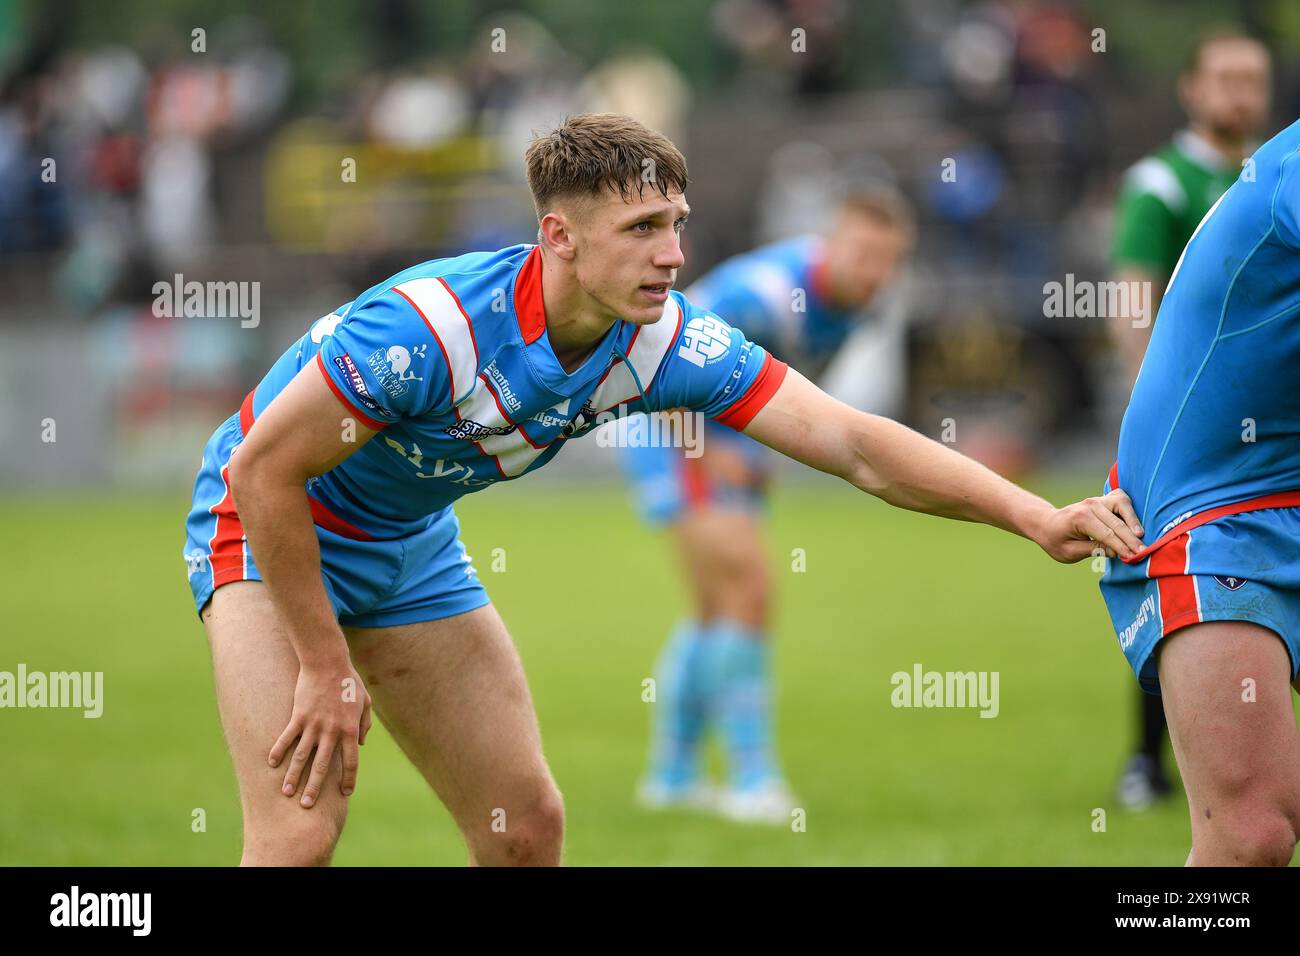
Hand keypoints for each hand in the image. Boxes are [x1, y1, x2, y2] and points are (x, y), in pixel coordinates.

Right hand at [269, 658, 372, 807]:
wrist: (328, 663)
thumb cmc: (349, 682)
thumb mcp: (365, 701)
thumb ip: (365, 723)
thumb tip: (361, 744)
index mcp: (351, 729)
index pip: (351, 762)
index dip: (348, 779)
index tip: (344, 793)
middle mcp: (332, 731)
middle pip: (323, 766)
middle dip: (315, 788)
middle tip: (308, 806)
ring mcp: (314, 724)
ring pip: (302, 757)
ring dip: (293, 776)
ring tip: (287, 793)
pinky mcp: (298, 716)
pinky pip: (287, 737)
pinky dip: (278, 751)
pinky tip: (271, 764)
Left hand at [1033, 488, 1144, 563]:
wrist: (1046, 524)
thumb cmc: (1056, 540)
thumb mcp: (1070, 552)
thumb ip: (1093, 550)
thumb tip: (1117, 552)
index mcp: (1080, 519)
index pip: (1106, 534)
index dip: (1122, 547)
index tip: (1135, 557)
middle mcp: (1090, 505)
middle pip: (1117, 522)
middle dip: (1132, 539)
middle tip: (1145, 552)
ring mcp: (1098, 500)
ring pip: (1122, 504)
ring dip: (1134, 520)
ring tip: (1141, 536)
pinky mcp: (1104, 499)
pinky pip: (1121, 499)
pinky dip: (1131, 509)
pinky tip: (1136, 524)